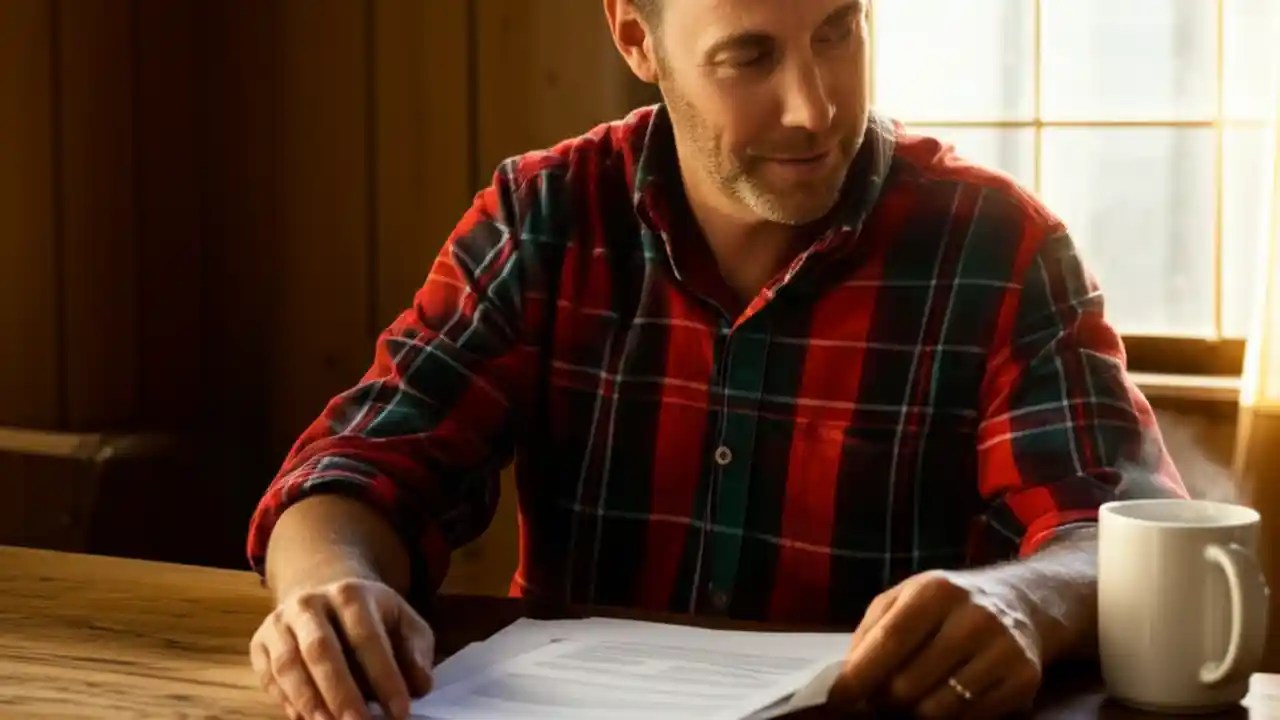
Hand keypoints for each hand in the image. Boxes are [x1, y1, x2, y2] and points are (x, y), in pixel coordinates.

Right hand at [250, 577, 434, 719]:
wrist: (322, 598)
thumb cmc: (370, 619)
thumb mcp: (402, 623)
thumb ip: (416, 651)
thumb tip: (420, 685)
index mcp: (350, 593)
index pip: (367, 638)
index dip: (384, 677)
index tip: (401, 711)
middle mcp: (309, 603)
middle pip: (321, 650)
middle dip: (342, 693)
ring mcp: (278, 623)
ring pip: (288, 665)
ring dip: (310, 703)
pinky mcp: (259, 644)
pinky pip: (271, 679)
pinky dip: (289, 704)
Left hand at [829, 571, 1044, 718]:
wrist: (1020, 602)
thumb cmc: (948, 603)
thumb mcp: (905, 598)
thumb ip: (871, 632)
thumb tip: (846, 678)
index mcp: (935, 591)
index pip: (890, 642)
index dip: (859, 676)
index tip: (837, 698)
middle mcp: (973, 618)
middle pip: (908, 684)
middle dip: (884, 699)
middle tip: (880, 697)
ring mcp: (1002, 650)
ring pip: (937, 709)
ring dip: (914, 712)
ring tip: (912, 696)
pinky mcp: (1023, 679)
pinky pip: (969, 719)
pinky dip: (949, 716)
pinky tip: (946, 696)